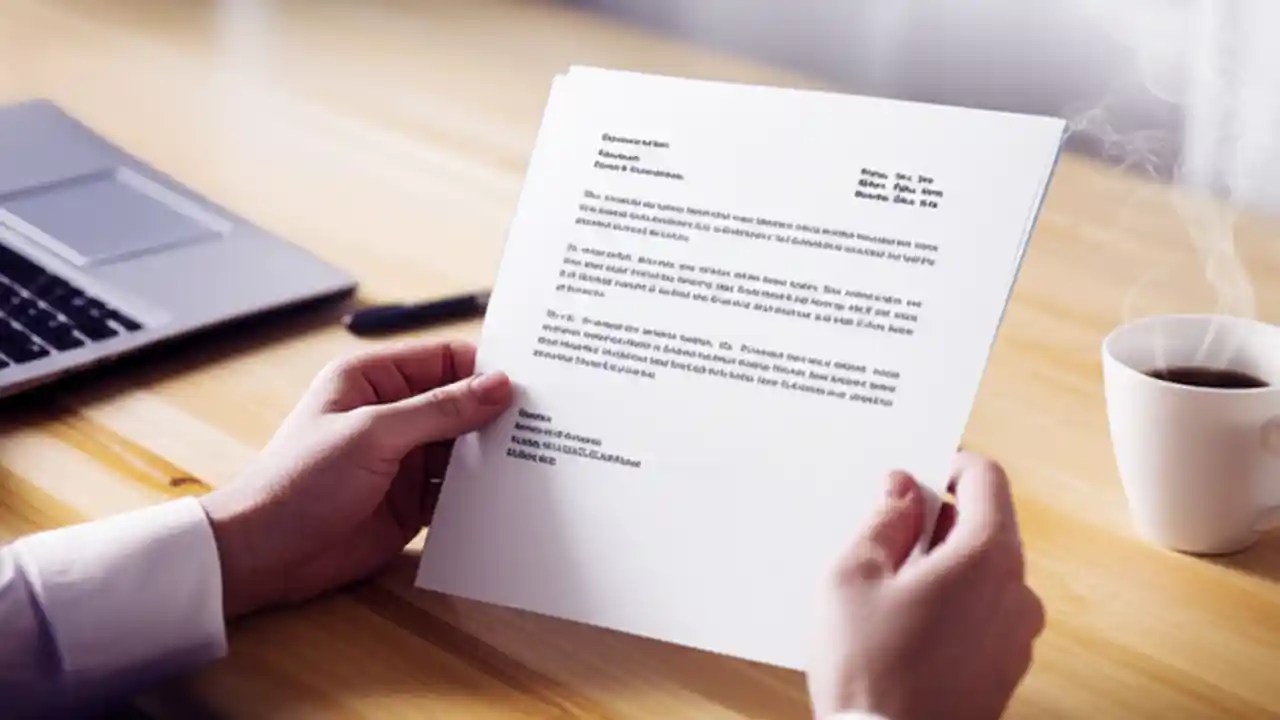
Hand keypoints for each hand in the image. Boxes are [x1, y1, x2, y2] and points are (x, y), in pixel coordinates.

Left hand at [199, 340, 512, 617]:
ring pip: (464, 449)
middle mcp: (393, 414)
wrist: (265, 556)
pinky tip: (512, 496)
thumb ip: (439, 410)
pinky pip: (457, 491)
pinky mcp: (412, 502)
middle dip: (498, 414)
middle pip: (461, 404)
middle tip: (549, 422)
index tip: (532, 382)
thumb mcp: (373, 434)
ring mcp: (404, 460)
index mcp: (374, 379)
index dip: (486, 369)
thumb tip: (498, 386)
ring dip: (493, 456)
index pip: (445, 360)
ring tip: (541, 459)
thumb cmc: (300, 481)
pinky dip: (482, 494)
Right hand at [808, 453, 1044, 719]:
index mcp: (988, 557)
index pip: (988, 479)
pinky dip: (953, 605)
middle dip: (939, 521)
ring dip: (944, 566)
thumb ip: (884, 520)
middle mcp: (1017, 593)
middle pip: (988, 527)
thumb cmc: (870, 670)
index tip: (918, 474)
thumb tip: (902, 489)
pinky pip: (984, 614)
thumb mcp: (854, 576)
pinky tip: (904, 626)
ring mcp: (1017, 636)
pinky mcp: (1005, 670)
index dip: (950, 464)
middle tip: (885, 536)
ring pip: (984, 574)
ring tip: (887, 590)